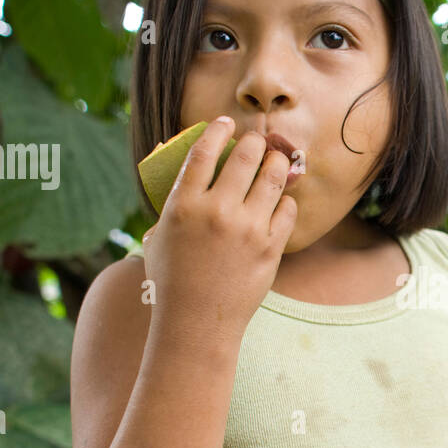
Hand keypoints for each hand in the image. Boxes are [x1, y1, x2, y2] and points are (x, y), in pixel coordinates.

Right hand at [140, 118, 296, 353]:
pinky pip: (288, 209)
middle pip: (245, 156)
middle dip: (255, 141)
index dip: (218, 130)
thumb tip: (185, 166)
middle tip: (258, 141)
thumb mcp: (159, 236)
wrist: (195, 324)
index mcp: (183, 205)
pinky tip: (280, 201)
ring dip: (276, 163)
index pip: (204, 151)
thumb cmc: (171, 281)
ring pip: (273, 177)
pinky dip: (285, 201)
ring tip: (276, 162)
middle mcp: (217, 211)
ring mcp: (247, 229)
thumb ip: (174, 202)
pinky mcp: (270, 248)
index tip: (226, 123)